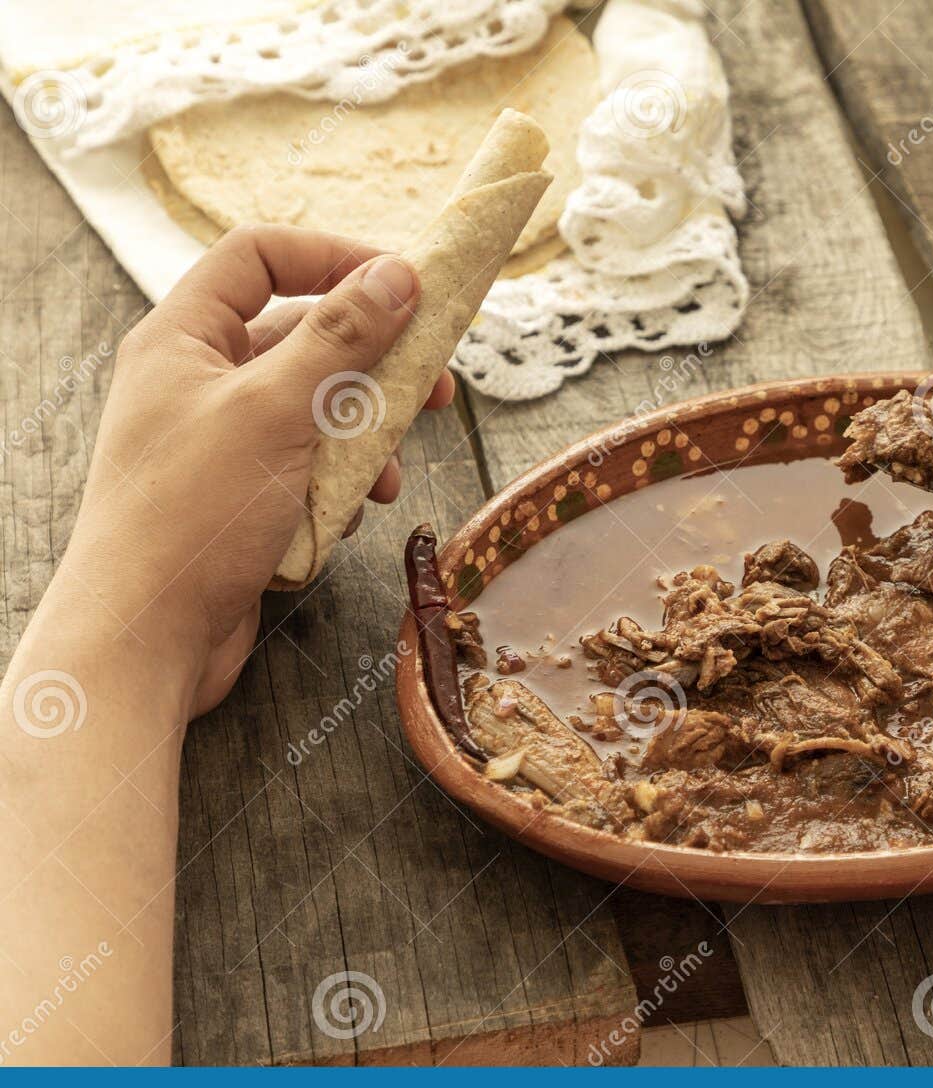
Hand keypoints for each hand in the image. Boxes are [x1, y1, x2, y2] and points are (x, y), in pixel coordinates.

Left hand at [63, 225, 454, 715]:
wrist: (147, 638)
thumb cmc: (193, 516)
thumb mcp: (276, 411)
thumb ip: (340, 338)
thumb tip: (396, 274)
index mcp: (182, 338)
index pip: (260, 256)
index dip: (334, 257)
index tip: (406, 282)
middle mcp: (196, 380)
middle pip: (301, 336)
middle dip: (372, 363)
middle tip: (436, 387)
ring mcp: (219, 440)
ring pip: (314, 408)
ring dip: (363, 435)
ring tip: (389, 471)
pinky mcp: (241, 495)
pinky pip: (308, 465)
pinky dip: (341, 481)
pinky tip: (354, 511)